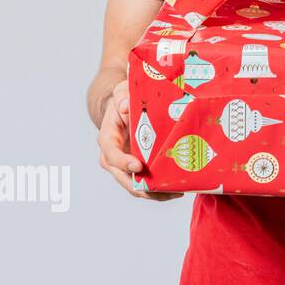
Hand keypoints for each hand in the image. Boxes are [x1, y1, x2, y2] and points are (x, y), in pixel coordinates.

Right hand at [96, 79, 182, 200]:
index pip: (110, 153)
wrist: (125, 107)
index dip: (122, 162)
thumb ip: (122, 97)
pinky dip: (158, 189)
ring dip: (153, 193)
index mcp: (108, 137)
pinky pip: (145, 183)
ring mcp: (125, 164)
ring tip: (175, 193)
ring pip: (134, 185)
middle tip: (162, 190)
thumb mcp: (122, 92)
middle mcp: (113, 155)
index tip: (138, 167)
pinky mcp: (138, 168)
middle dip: (140, 187)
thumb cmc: (125, 99)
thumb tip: (127, 107)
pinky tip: (176, 189)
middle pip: (122, 177)